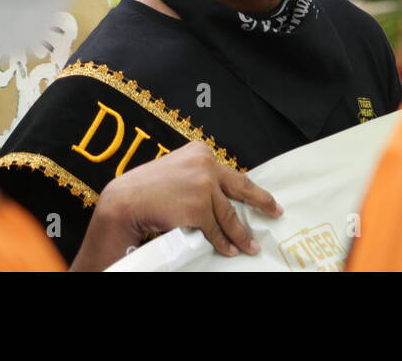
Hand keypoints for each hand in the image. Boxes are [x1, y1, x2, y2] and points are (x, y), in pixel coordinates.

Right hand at [70, 141, 280, 270]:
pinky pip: (216, 230)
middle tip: (275, 211)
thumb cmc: (145, 188)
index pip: (230, 173)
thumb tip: (219, 196)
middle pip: (241, 187)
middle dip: (261, 202)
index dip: (248, 188)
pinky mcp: (200, 207)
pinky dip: (223, 242)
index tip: (263, 196)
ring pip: (229, 215)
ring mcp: (204, 186)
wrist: (126, 200)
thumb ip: (197, 176)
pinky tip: (230, 249)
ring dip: (240, 234)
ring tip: (250, 246)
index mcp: (200, 151)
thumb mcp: (176, 170)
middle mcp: (205, 164)